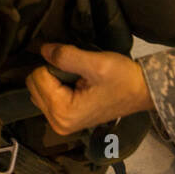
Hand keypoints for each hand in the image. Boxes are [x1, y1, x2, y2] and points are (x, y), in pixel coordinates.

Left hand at [26, 43, 153, 135]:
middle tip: (78, 73)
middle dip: (52, 73)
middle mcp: (57, 123)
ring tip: (78, 79)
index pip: (37, 77)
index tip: (78, 67)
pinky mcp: (64, 119)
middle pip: (33, 85)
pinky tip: (76, 85)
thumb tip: (43, 50)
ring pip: (38, 89)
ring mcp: (60, 123)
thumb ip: (66, 56)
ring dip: (54, 79)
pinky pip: (46, 96)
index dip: (56, 64)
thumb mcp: (96, 63)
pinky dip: (57, 86)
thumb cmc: (123, 78)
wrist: (141, 91)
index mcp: (63, 113)